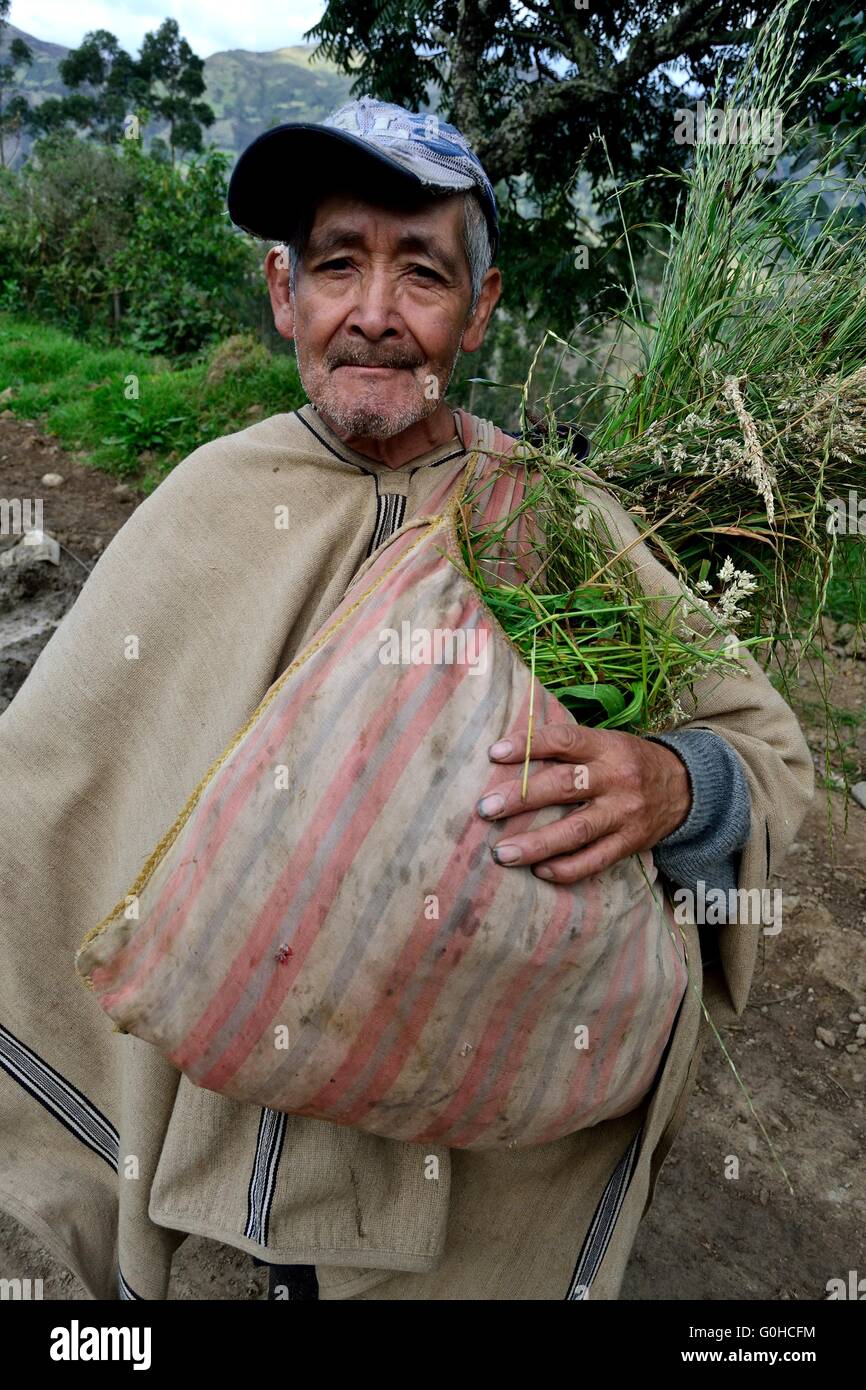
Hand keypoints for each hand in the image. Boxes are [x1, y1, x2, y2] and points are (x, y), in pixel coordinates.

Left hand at [476, 722, 691, 883]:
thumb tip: (507, 754)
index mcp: (607, 746)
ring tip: (502, 854)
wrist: (686, 786)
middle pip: (565, 787)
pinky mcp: (631, 843)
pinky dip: (565, 869)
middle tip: (486, 809)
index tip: (494, 754)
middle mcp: (617, 778)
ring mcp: (625, 814)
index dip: (528, 745)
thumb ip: (567, 748)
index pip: (565, 740)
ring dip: (536, 844)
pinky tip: (539, 871)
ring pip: (576, 831)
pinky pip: (595, 861)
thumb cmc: (628, 761)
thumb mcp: (606, 742)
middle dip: (521, 798)